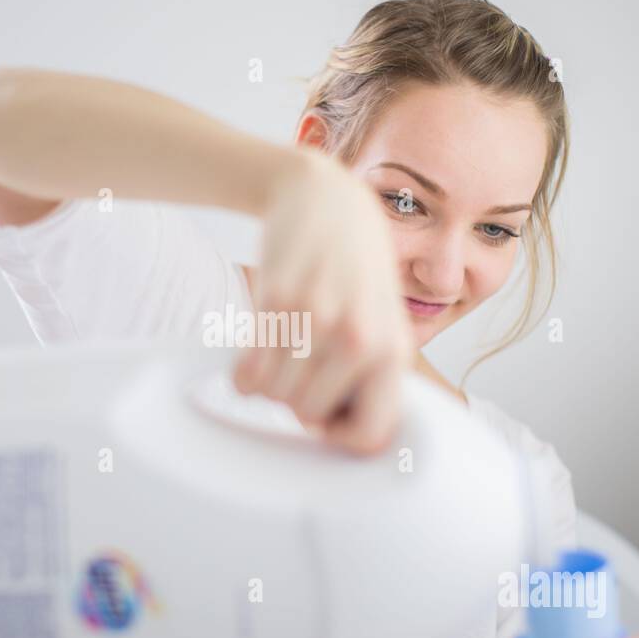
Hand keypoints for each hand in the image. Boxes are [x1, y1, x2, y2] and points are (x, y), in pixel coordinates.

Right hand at [234, 147, 412, 454]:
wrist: (325, 200)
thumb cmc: (354, 267)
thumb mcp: (384, 319)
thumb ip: (374, 373)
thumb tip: (348, 437)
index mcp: (393, 351)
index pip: (368, 437)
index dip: (340, 433)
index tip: (327, 410)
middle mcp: (359, 339)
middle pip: (307, 417)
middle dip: (296, 400)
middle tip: (300, 367)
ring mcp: (316, 320)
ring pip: (274, 397)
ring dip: (269, 382)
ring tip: (283, 350)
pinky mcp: (276, 302)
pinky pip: (247, 373)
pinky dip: (244, 371)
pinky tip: (258, 346)